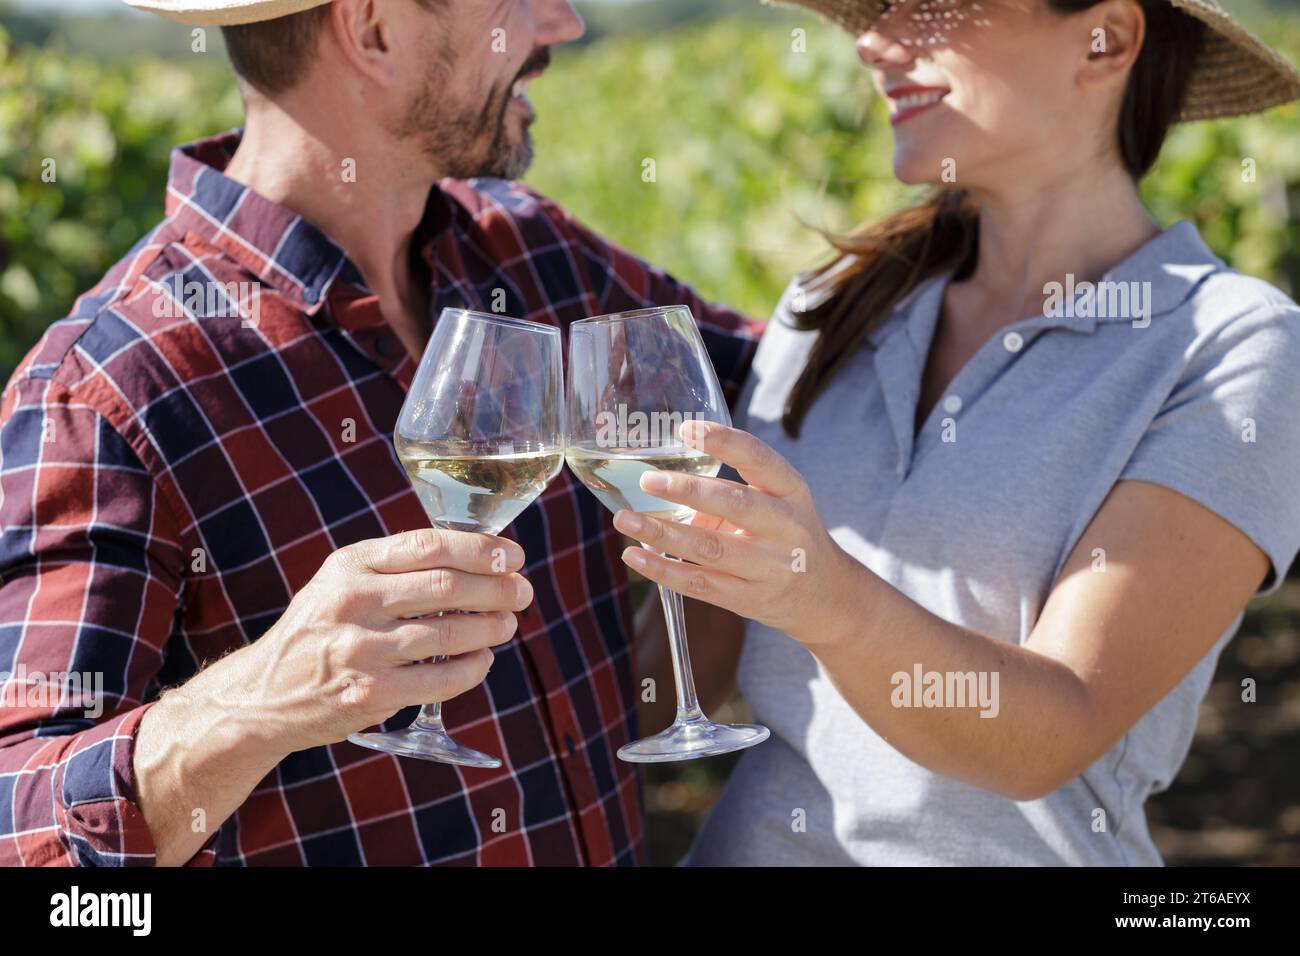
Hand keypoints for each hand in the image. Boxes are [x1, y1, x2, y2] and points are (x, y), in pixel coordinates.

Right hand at [235, 528, 531, 754]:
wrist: (263, 695)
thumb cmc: (320, 629)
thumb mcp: (342, 581)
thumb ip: (397, 566)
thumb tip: (478, 558)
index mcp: (350, 565)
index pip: (429, 546)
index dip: (481, 548)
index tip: (513, 555)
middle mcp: (353, 602)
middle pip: (446, 586)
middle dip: (498, 587)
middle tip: (522, 591)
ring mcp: (361, 651)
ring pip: (450, 633)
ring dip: (492, 627)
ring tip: (508, 624)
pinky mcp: (370, 695)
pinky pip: (442, 679)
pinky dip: (474, 668)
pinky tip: (483, 659)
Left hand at [612, 421, 860, 644]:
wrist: (825, 596)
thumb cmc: (786, 536)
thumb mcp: (777, 503)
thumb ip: (728, 493)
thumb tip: (660, 487)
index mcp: (792, 491)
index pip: (760, 459)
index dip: (724, 442)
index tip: (686, 429)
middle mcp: (787, 527)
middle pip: (735, 504)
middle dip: (687, 490)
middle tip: (647, 480)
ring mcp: (771, 568)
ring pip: (710, 549)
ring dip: (662, 534)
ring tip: (626, 518)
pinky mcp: (752, 599)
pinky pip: (701, 584)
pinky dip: (664, 570)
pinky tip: (635, 555)